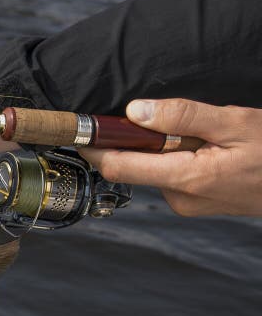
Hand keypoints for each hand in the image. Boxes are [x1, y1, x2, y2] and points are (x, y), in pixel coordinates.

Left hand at [79, 98, 261, 216]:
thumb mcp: (234, 123)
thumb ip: (182, 116)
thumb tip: (135, 111)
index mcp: (185, 179)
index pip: (118, 165)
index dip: (95, 146)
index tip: (81, 128)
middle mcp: (179, 198)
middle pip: (136, 162)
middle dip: (143, 138)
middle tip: (177, 120)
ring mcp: (187, 204)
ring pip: (157, 166)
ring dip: (169, 146)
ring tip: (209, 136)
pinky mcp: (194, 203)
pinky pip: (173, 173)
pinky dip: (182, 156)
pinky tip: (212, 149)